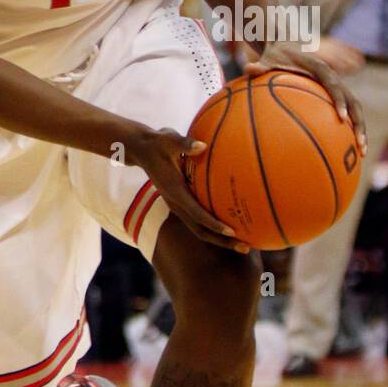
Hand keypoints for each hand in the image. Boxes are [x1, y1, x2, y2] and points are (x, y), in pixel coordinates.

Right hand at [123, 125, 248, 251]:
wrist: (142, 150)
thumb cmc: (158, 143)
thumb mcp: (168, 139)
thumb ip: (184, 143)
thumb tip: (202, 146)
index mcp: (174, 192)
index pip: (196, 213)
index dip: (213, 224)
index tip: (231, 231)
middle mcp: (177, 203)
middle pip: (200, 230)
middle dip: (222, 241)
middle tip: (245, 247)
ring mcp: (179, 206)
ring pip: (200, 229)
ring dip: (221, 239)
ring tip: (244, 245)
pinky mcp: (183, 203)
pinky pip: (200, 221)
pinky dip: (216, 228)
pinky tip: (234, 226)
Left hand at [245, 41, 367, 152]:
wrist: (289, 46)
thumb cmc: (276, 56)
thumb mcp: (268, 60)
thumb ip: (260, 66)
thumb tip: (248, 68)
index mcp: (320, 69)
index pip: (333, 85)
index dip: (339, 101)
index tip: (341, 118)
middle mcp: (334, 79)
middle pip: (353, 101)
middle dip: (359, 122)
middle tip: (359, 143)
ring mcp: (337, 88)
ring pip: (355, 109)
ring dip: (360, 129)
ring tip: (362, 153)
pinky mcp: (336, 96)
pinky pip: (347, 113)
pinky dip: (350, 130)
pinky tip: (347, 150)